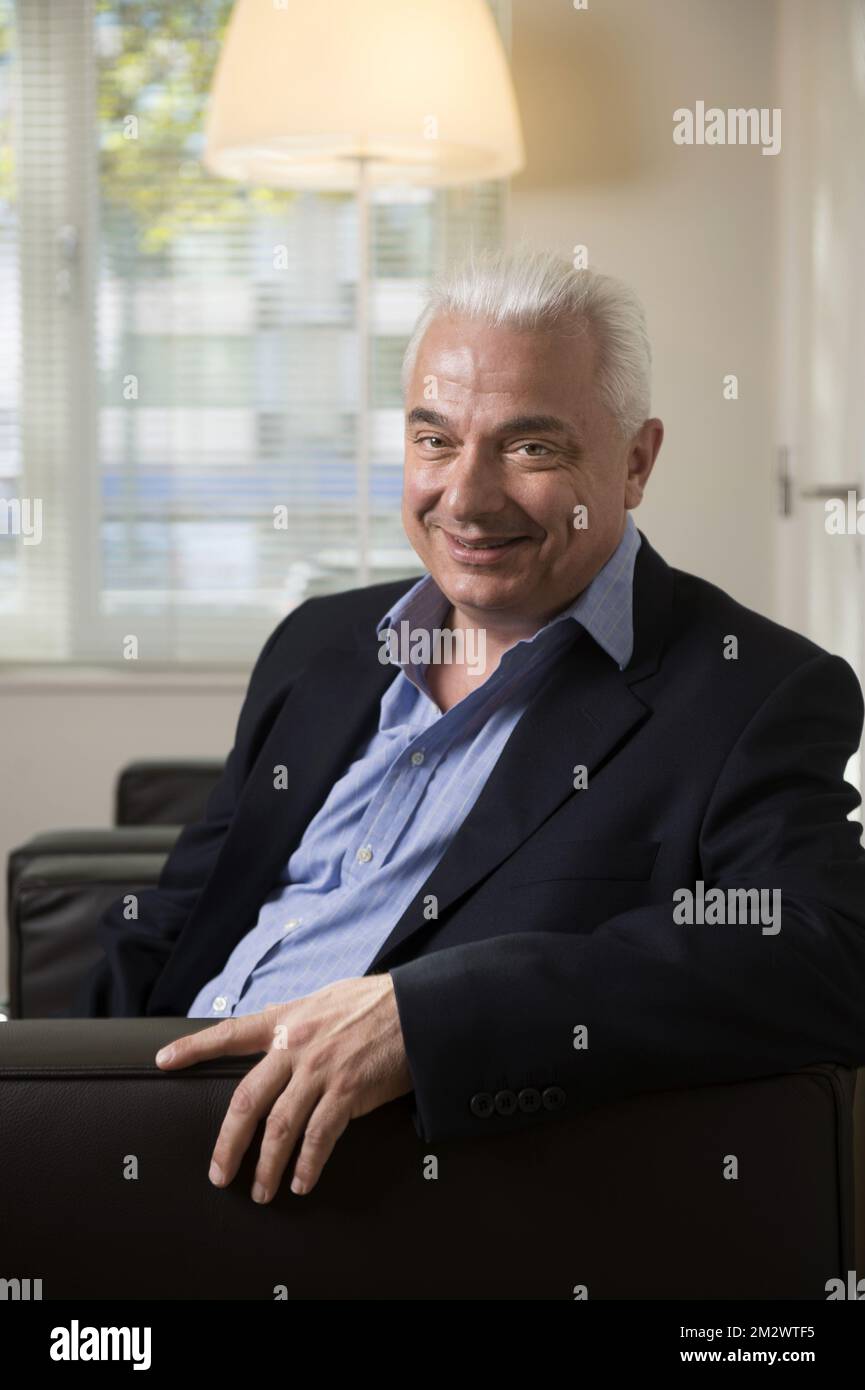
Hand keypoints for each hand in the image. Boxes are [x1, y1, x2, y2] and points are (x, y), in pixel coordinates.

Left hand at [154, 974, 412, 1201]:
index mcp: (287, 1019)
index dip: (194, 1047)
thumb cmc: (373, 1004)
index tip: (164, 1060)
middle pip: (246, 1100)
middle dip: (227, 1143)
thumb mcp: (324, 1001)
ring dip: (267, 1166)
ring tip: (260, 1191)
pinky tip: (302, 1181)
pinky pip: (319, 1137)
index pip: (230, 1032)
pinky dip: (308, 1165)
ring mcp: (321, 1070)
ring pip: (279, 1128)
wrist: (416, 1009)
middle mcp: (296, 1045)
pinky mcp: (348, 1091)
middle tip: (218, 1175)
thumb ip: (296, 1022)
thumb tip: (276, 1038)